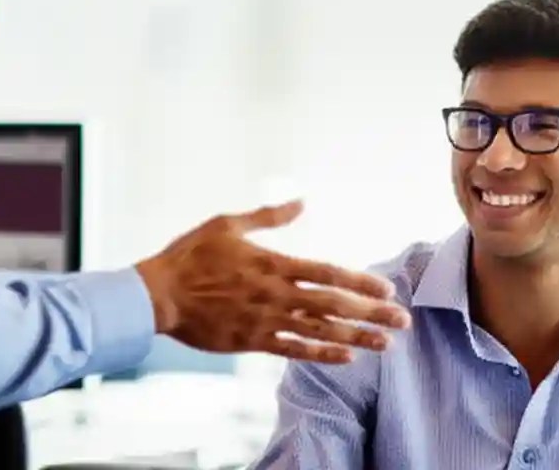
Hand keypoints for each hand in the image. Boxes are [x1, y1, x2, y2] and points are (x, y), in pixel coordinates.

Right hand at [135, 200, 410, 362]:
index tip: (386, 288)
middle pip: (333, 305)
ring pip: (320, 331)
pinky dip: (321, 353)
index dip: (360, 282)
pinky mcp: (251, 342)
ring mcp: (264, 321)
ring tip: (386, 343)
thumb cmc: (190, 255)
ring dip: (357, 336)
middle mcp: (275, 295)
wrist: (156, 295)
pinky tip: (347, 356)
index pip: (327, 274)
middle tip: (402, 319)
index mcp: (272, 264)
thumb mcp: (227, 224)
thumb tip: (300, 202)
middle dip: (371, 313)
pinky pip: (293, 350)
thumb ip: (268, 216)